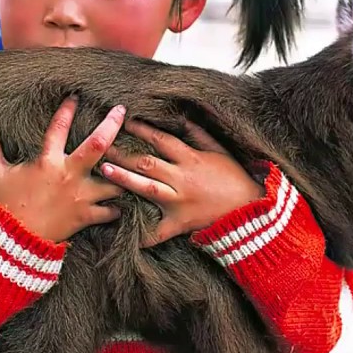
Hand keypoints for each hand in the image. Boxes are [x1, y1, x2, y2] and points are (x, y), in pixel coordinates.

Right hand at [0, 96, 127, 243]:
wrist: (11, 242)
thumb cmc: (2, 205)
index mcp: (47, 161)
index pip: (59, 127)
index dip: (67, 109)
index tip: (76, 96)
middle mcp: (69, 175)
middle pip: (98, 144)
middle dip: (112, 124)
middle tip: (122, 110)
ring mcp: (81, 196)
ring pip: (114, 181)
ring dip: (124, 171)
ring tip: (135, 161)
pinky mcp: (86, 217)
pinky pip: (111, 211)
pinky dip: (119, 207)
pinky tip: (125, 201)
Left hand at [101, 119, 263, 246]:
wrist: (250, 209)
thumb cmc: (234, 178)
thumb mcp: (219, 151)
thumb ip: (198, 134)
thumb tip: (180, 117)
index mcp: (191, 159)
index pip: (161, 140)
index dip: (142, 129)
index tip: (124, 121)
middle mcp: (182, 179)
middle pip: (147, 163)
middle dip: (123, 153)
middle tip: (102, 145)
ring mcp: (179, 201)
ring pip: (147, 189)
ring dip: (124, 179)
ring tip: (105, 170)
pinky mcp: (180, 223)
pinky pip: (158, 231)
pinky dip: (143, 234)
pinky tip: (124, 233)